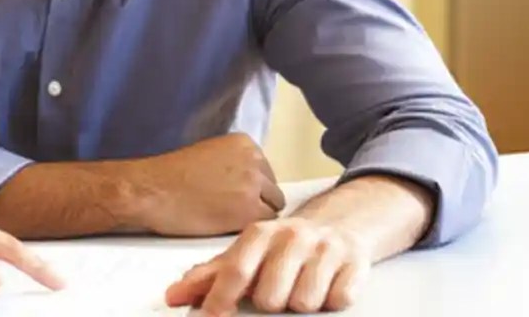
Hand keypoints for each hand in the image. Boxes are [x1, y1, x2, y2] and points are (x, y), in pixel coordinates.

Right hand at [129, 133, 286, 235]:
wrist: (151, 190)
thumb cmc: (171, 175)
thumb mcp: (208, 154)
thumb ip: (235, 163)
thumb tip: (253, 183)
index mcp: (245, 143)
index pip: (265, 171)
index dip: (248, 186)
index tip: (226, 191)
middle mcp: (255, 160)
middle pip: (272, 189)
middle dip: (255, 200)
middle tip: (224, 207)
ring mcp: (254, 185)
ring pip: (272, 209)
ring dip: (253, 215)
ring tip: (223, 217)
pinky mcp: (249, 211)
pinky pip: (262, 225)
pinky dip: (246, 228)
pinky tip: (223, 224)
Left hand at [164, 218, 370, 314]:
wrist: (337, 225)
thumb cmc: (282, 247)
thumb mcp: (245, 254)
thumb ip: (209, 276)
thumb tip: (173, 296)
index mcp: (260, 234)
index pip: (236, 272)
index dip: (222, 300)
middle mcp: (292, 237)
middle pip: (271, 297)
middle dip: (272, 303)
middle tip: (276, 292)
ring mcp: (325, 249)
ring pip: (305, 303)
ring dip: (302, 304)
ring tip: (301, 287)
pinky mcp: (355, 263)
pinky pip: (338, 301)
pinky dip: (332, 300)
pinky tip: (327, 285)